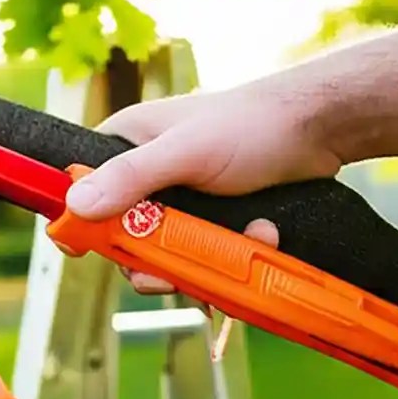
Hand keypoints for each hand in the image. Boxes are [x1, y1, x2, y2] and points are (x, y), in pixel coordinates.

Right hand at [67, 83, 342, 293]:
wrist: (321, 129)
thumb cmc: (252, 125)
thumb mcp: (187, 151)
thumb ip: (132, 177)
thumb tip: (76, 205)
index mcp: (125, 145)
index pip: (82, 193)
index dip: (85, 227)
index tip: (97, 253)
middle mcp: (145, 175)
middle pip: (123, 238)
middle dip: (155, 260)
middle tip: (177, 273)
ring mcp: (179, 202)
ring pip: (164, 255)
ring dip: (202, 261)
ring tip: (247, 241)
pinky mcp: (209, 221)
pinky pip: (201, 256)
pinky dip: (228, 258)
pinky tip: (261, 238)